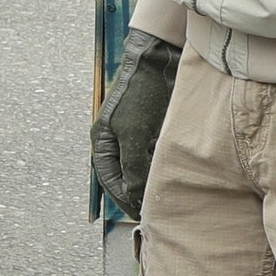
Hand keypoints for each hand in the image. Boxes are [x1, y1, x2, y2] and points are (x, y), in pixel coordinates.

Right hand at [91, 30, 182, 217]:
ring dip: (151, 178)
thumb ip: (131, 167)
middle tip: (154, 209)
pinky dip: (162, 164)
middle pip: (124, 174)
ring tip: (167, 193)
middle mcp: (116, 139)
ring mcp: (134, 133)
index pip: (109, 179)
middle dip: (137, 191)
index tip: (139, 214)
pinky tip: (173, 172)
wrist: (159, 61)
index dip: (122, 198)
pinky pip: (155, 154)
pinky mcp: (152, 128)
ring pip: (141, 165)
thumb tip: (133, 195)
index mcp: (102, 141)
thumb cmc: (140, 95)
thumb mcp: (133, 134)